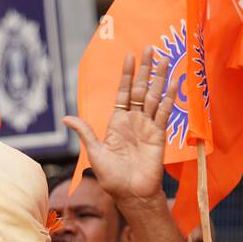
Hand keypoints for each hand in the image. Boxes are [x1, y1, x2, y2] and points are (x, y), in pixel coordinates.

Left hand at [63, 49, 173, 205]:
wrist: (131, 194)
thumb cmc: (111, 178)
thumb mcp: (95, 152)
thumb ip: (85, 132)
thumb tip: (66, 117)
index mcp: (118, 123)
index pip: (124, 93)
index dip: (127, 75)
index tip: (130, 56)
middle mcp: (134, 121)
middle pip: (141, 89)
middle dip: (146, 69)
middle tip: (151, 48)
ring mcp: (148, 126)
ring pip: (155, 96)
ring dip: (160, 78)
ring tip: (165, 58)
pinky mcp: (160, 134)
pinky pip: (166, 111)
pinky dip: (171, 96)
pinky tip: (177, 82)